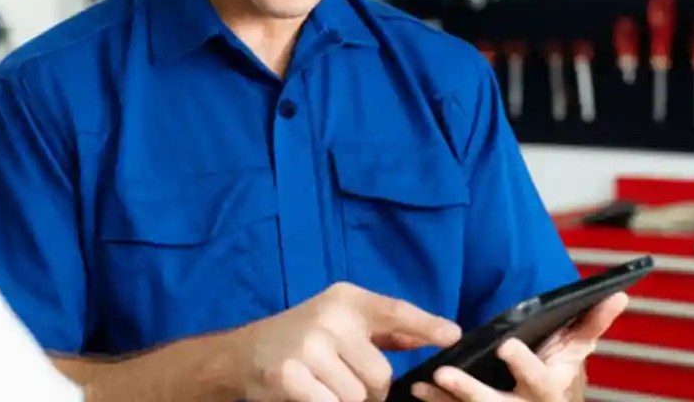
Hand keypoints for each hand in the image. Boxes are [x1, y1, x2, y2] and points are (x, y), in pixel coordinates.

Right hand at [233, 283, 461, 401]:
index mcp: (345, 300)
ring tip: (322, 388)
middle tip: (341, 382)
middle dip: (369, 391)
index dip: (426, 325)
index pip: (394, 311)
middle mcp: (329, 317)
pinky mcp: (291, 374)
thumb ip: (386, 331)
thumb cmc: (299, 340)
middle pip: (380, 375)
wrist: (240, 355)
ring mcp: (309, 345)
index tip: (452, 336)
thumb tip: (440, 334)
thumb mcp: (339, 324)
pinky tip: (309, 395)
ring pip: (357, 397)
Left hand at [412, 292, 629, 401]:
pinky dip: (437, 400)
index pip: (539, 380)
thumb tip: (618, 295)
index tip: (506, 345)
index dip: (523, 364)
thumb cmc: (557, 372)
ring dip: (447, 396)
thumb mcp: (576, 351)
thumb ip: (592, 324)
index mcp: (550, 388)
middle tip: (446, 373)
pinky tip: (418, 387)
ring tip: (427, 379)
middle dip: (471, 390)